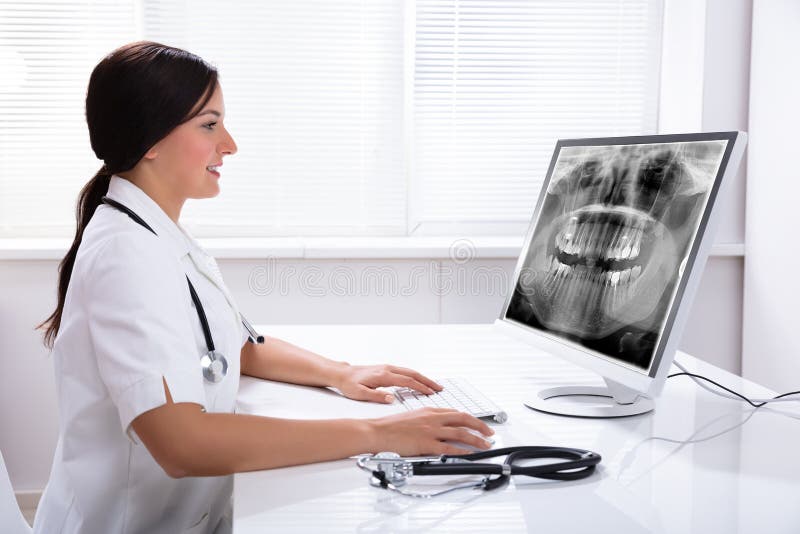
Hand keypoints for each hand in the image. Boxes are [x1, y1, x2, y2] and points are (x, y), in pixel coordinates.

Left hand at [333, 364, 441, 403]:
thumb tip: (391, 398)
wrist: (341, 374)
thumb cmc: (349, 384)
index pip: (407, 380)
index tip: (431, 392)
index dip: (420, 387)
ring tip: (432, 385)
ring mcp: (387, 368)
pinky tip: (418, 381)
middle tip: (439, 388)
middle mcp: (387, 369)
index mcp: (383, 375)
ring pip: (410, 371)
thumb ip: (377, 396)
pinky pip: (404, 371)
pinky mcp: (385, 369)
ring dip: (422, 378)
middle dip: (427, 381)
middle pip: (413, 373)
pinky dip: (415, 376)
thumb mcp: (360, 394)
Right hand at [369, 408, 494, 455]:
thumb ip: (427, 419)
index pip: (455, 412)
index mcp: (429, 410)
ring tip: (485, 445)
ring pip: (460, 433)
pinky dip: (461, 451)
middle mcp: (432, 418)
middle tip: (489, 432)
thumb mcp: (412, 416)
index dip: (470, 418)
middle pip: (463, 419)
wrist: (377, 431)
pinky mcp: (426, 444)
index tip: (478, 424)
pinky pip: (448, 448)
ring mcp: (430, 431)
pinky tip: (468, 454)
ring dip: (476, 439)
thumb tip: (438, 426)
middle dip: (480, 426)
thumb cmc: (390, 426)